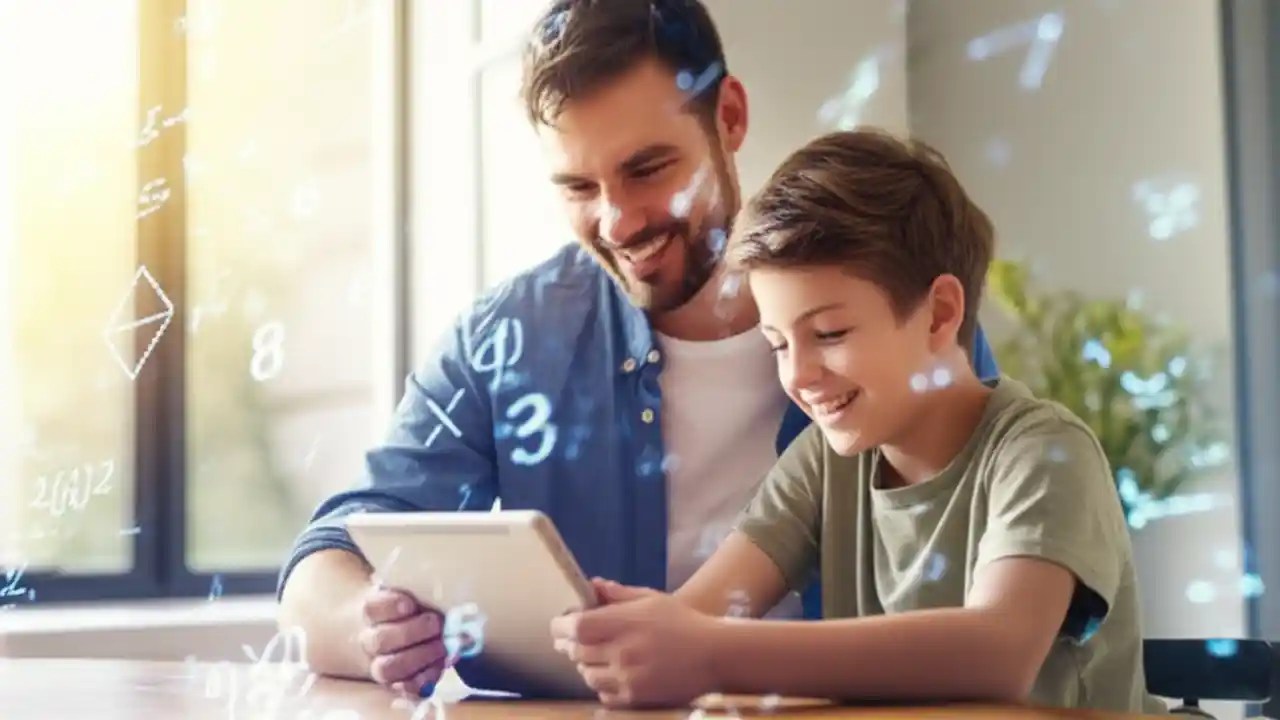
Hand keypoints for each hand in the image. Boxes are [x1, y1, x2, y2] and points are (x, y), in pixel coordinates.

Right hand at [358, 585, 446, 696]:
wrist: (396, 631)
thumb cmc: (411, 607)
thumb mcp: (414, 594)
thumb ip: (425, 595)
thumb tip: (450, 601)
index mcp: (372, 613)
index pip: (371, 609)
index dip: (389, 607)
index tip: (409, 605)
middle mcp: (370, 640)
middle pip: (380, 640)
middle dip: (411, 633)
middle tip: (436, 624)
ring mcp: (381, 665)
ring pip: (389, 669)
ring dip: (419, 657)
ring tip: (442, 646)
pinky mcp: (398, 684)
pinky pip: (406, 689)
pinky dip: (425, 680)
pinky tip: (439, 666)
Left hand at [550, 579, 719, 707]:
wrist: (715, 655)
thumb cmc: (683, 623)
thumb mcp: (652, 599)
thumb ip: (620, 594)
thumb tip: (593, 585)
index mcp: (624, 623)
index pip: (575, 626)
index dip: (561, 625)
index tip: (560, 623)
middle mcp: (621, 652)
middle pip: (576, 651)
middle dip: (570, 644)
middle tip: (574, 638)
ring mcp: (627, 678)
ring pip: (586, 674)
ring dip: (586, 664)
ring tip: (596, 656)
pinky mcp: (635, 699)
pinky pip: (602, 694)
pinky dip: (601, 684)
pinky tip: (612, 674)